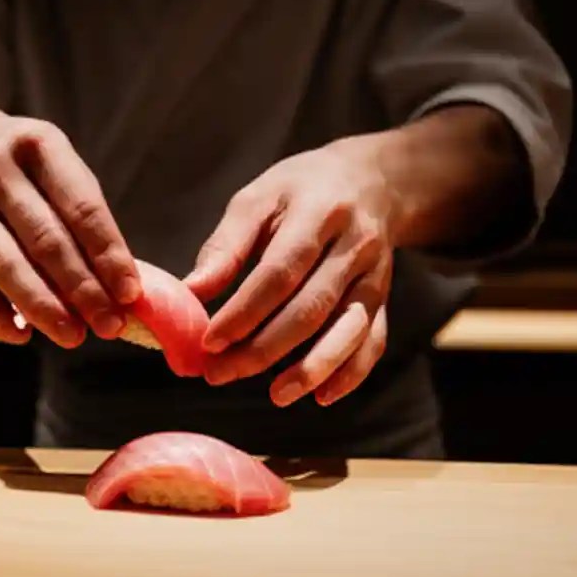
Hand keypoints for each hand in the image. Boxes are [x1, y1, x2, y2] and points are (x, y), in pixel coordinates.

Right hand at [0, 58, 140, 346]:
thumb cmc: (29, 168)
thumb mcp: (60, 167)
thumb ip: (87, 218)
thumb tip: (120, 288)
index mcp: (39, 145)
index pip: (81, 207)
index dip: (108, 254)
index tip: (129, 292)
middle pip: (45, 240)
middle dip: (82, 289)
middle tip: (110, 325)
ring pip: (7, 265)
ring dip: (43, 307)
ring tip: (74, 337)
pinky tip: (21, 335)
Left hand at [183, 136, 399, 407]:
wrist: (373, 181)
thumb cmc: (301, 190)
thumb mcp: (260, 197)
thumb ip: (226, 245)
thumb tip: (191, 291)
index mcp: (318, 212)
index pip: (279, 271)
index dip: (244, 310)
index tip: (209, 341)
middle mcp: (354, 245)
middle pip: (310, 307)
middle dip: (264, 348)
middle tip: (221, 374)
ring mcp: (376, 275)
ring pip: (348, 329)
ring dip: (312, 368)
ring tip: (275, 395)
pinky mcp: (385, 298)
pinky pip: (374, 341)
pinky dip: (351, 373)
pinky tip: (322, 396)